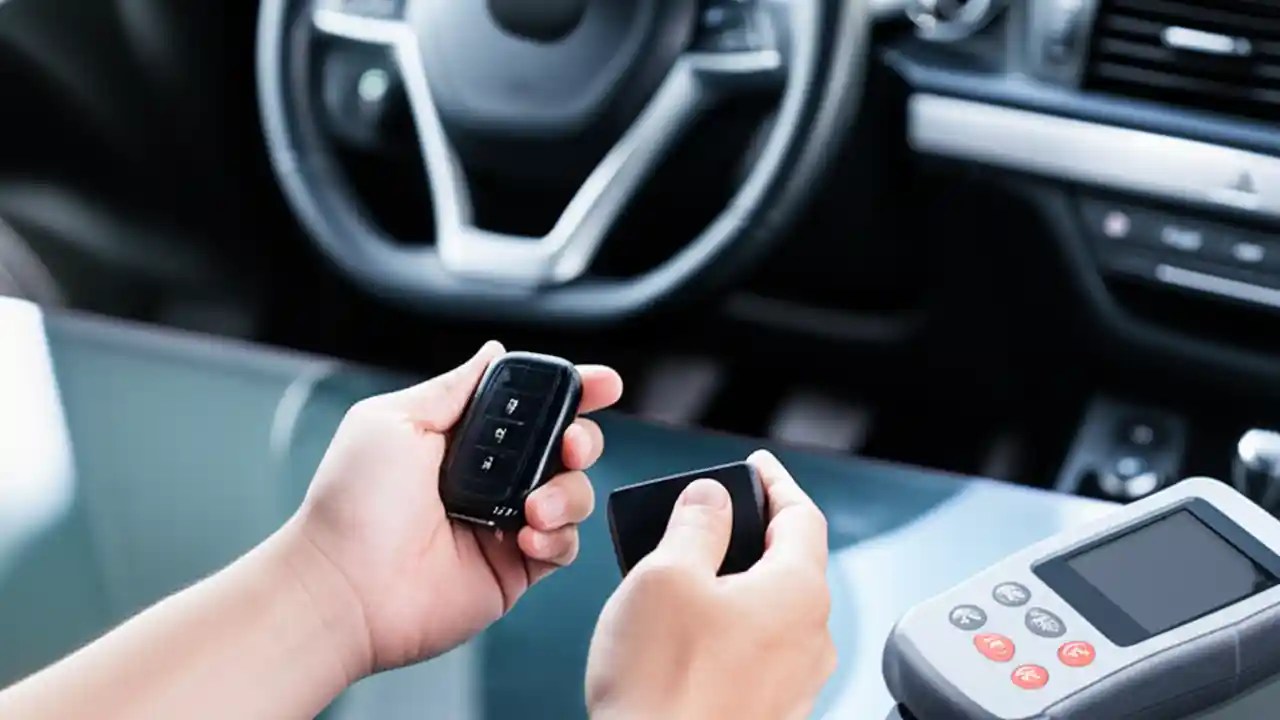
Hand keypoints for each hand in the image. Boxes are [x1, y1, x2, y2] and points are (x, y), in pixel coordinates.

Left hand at [284, 342, 622, 675]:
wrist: (343, 585)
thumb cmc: (352, 502)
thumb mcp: (397, 419)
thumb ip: (455, 387)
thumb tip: (494, 351)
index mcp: (463, 438)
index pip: (531, 406)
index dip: (572, 392)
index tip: (603, 383)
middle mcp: (489, 478)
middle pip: (565, 447)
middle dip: (583, 438)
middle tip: (573, 444)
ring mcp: (504, 524)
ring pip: (574, 494)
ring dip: (568, 492)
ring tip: (533, 507)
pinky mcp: (513, 569)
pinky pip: (564, 546)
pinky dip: (559, 537)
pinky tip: (528, 536)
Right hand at [585, 450, 835, 719]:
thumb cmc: (663, 688)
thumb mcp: (665, 577)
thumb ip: (695, 525)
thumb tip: (711, 497)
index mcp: (797, 592)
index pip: (803, 515)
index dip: (776, 481)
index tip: (757, 465)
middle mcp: (811, 639)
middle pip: (791, 564)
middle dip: (753, 535)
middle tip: (711, 518)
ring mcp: (795, 684)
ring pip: (774, 613)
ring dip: (738, 586)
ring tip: (687, 581)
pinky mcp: (771, 716)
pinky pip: (758, 655)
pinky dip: (732, 631)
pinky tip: (688, 640)